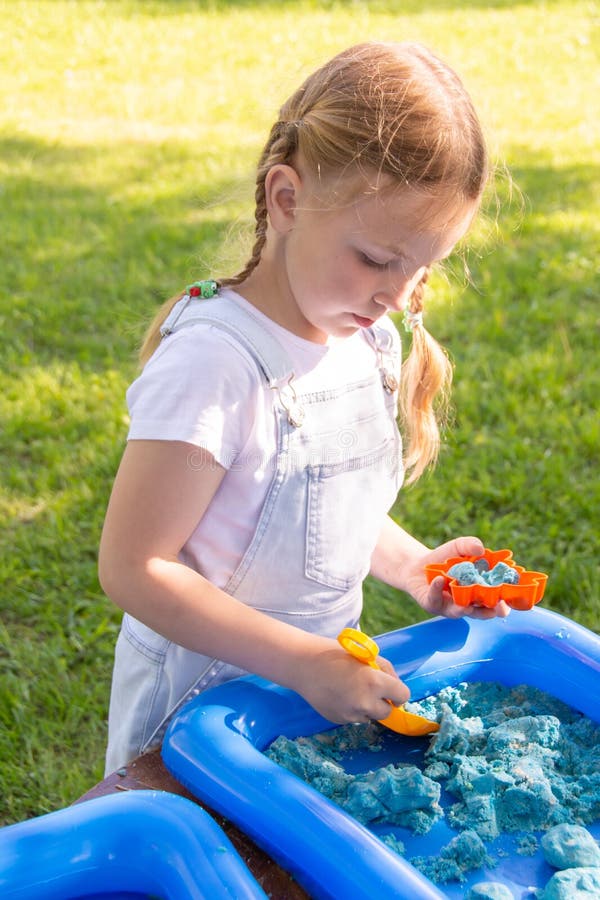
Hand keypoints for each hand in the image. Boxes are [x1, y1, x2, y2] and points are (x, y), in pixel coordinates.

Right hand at [293, 640, 409, 724]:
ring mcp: (351, 714)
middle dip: (383, 701)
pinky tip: (339, 695)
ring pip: (370, 716)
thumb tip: (397, 686)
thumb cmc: (335, 653)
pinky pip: (354, 718)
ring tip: (350, 690)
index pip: (402, 696)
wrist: (303, 665)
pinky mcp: (339, 720)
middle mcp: (365, 702)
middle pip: (387, 712)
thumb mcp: (365, 655)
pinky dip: (352, 709)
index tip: (391, 689)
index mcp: (374, 682)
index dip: (398, 692)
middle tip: (370, 688)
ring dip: (367, 707)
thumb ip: (385, 670)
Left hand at [404, 536, 511, 620]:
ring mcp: (450, 607)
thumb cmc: (444, 559)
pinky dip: (437, 590)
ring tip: (468, 604)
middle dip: (491, 610)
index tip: (515, 599)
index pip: (498, 600)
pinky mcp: (432, 604)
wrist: (418, 565)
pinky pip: (435, 599)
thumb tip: (480, 549)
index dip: (507, 601)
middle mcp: (468, 604)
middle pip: (483, 612)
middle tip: (497, 607)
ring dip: (465, 608)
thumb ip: (469, 545)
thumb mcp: (458, 547)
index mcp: (480, 592)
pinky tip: (439, 580)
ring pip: (460, 612)